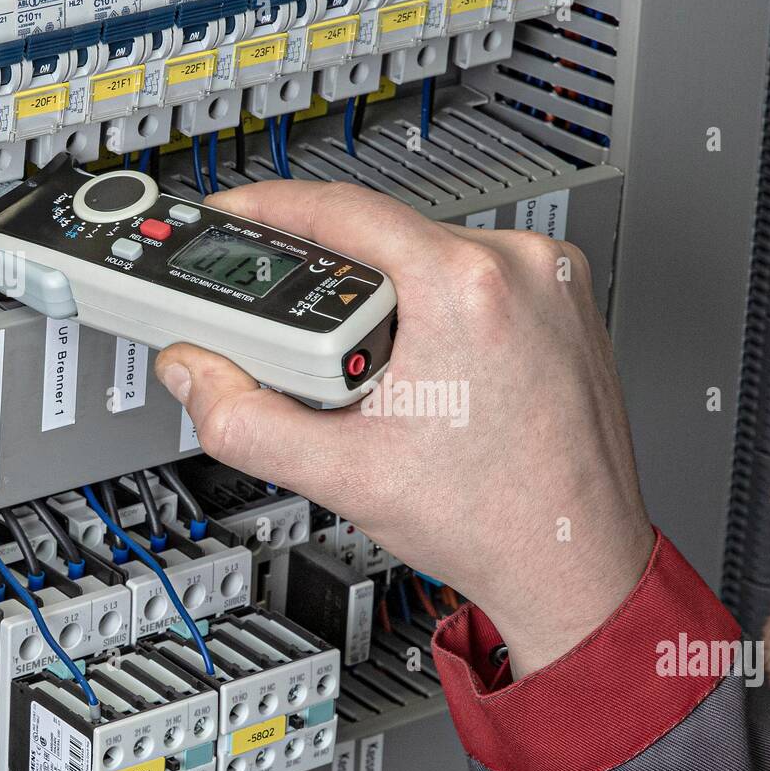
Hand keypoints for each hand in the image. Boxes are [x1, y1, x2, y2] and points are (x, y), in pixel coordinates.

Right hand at [155, 181, 654, 675]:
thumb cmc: (494, 521)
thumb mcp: (341, 475)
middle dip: (327, 275)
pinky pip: (477, 274)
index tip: (233, 217)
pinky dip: (436, 304)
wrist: (572, 562)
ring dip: (384, 291)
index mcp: (466, 288)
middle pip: (385, 233)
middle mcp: (521, 266)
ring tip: (371, 368)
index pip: (339, 208)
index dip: (268, 209)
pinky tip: (424, 365)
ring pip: (431, 252)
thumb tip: (197, 372)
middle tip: (296, 333)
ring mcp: (553, 280)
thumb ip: (243, 419)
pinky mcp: (567, 300)